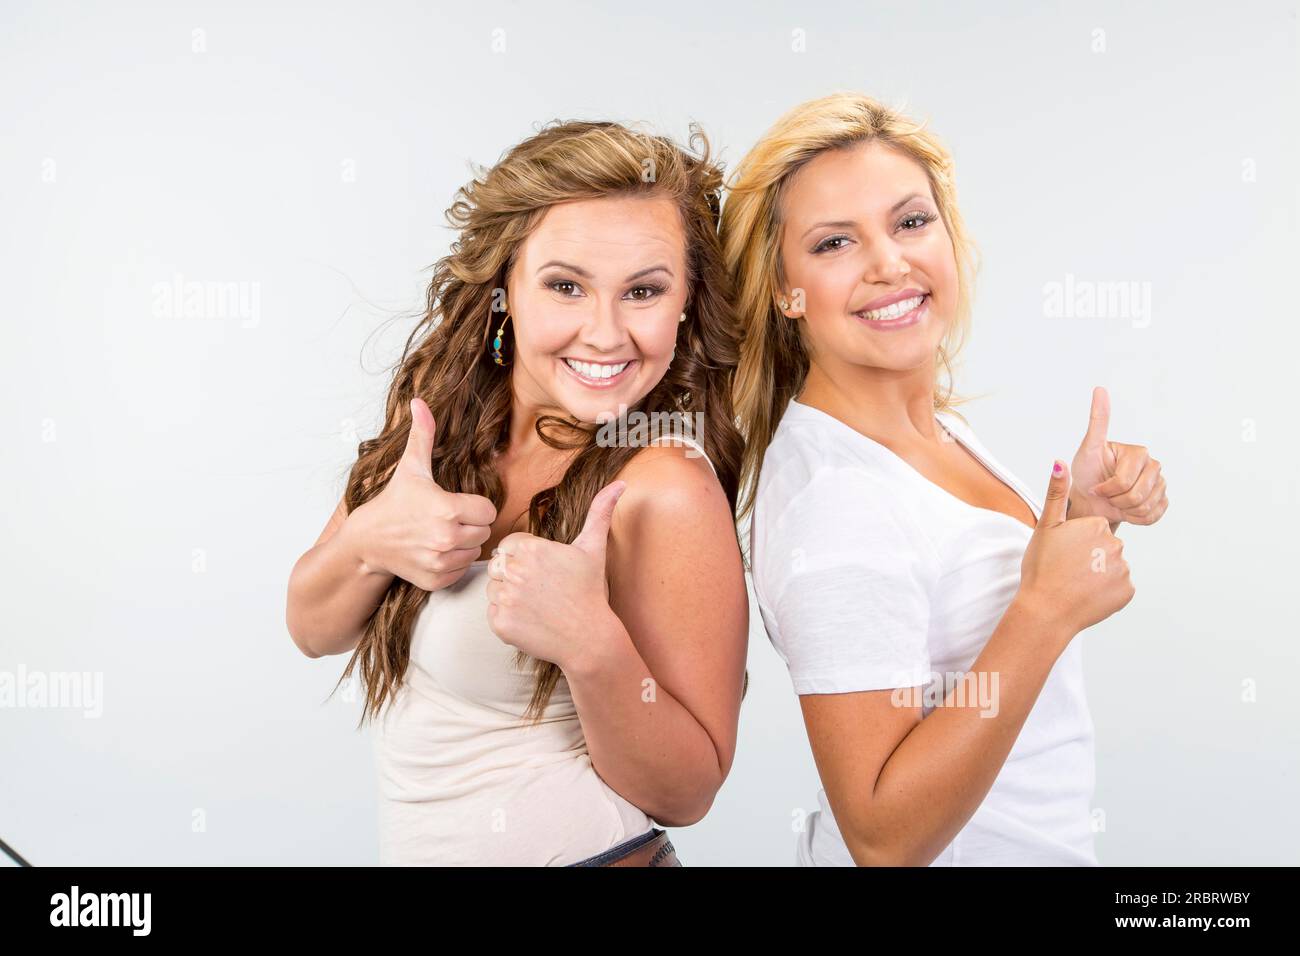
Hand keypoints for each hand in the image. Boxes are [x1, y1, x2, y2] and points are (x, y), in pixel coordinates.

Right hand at [345, 397, 496, 589]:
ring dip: (463, 545)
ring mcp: (440, 561)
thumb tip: (419, 401)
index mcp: (448, 509)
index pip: (488, 510)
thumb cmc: (393, 503)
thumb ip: (422, 435)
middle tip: (448, 519)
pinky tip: (435, 551)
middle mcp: (446, 537)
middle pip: (484, 532)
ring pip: (474, 552)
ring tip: (440, 534)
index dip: (474, 506)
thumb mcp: (411, 468)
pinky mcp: (435, 579)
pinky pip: (461, 571)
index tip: (456, 504)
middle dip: (470, 525)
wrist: (367, 541)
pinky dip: (453, 564)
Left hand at [485, 480, 627, 671]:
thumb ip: (600, 511)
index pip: (509, 546)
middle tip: (541, 590)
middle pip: (498, 566)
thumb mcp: (594, 548)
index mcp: (531, 549)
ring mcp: (506, 599)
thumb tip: (619, 484)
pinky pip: (493, 613)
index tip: (544, 572)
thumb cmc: (589, 591)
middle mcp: (515, 572)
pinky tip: (531, 619)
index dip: (525, 558)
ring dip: (509, 596)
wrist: (589, 638)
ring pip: (494, 589)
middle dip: (515, 576)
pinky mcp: (500, 623)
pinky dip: (507, 618)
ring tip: (537, 604)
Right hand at [1017, 459, 1134, 644]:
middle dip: (1091, 558)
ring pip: (1112, 567)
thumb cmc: (1041, 568)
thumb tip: (1060, 463)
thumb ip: (1056, 494)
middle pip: (1106, 548)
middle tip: (1068, 570)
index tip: (1063, 555)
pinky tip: (1088, 595)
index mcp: (1097, 526)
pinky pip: (1119, 587)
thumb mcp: (1045, 528)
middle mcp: (1116, 545)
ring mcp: (1124, 569)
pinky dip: (1106, 592)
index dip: (1077, 543)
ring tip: (1076, 584)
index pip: (1094, 530)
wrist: (1045, 610)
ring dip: (1098, 575)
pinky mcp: (1128, 591)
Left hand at [1068, 386, 1168, 528]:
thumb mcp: (1088, 447)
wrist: (1092, 499)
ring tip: (1115, 501)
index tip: (1095, 485)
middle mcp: (1154, 465)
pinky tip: (1126, 509)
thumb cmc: (1087, 473)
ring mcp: (1161, 483)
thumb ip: (1097, 420)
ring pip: (1145, 507)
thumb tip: (1099, 388)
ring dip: (1125, 510)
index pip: (1123, 481)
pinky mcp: (1163, 500)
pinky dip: (1136, 518)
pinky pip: (1153, 516)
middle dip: (1116, 500)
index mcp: (1138, 452)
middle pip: (1137, 496)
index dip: (1106, 489)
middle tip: (1105, 494)